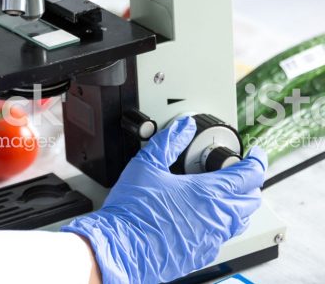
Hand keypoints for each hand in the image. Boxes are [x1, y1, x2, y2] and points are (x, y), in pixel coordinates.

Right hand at [62, 116, 264, 283]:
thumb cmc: (133, 210)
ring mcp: (214, 237)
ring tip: (223, 194)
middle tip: (238, 172)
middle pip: (253, 199)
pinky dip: (221, 223)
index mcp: (209, 192)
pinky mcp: (204, 253)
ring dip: (238, 204)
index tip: (255, 154)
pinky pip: (224, 236)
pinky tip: (202, 216)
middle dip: (250, 183)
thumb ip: (169, 142)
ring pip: (241, 220)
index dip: (257, 161)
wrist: (122, 246)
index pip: (250, 175)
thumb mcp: (147, 165)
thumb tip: (183, 127)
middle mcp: (218, 217)